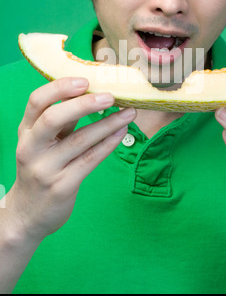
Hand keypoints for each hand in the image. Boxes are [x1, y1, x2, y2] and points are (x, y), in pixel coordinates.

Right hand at [5, 77, 135, 242]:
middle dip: (84, 104)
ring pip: (79, 140)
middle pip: (53, 118)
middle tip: (110, 96)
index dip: (60, 87)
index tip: (85, 80)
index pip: (37, 102)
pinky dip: (108, 144)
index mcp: (25, 132)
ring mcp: (45, 169)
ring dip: (108, 123)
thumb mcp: (41, 143)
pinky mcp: (62, 186)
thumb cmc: (40, 169)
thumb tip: (90, 93)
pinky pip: (90, 160)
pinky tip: (121, 133)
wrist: (27, 215)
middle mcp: (31, 148)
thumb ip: (60, 121)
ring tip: (129, 113)